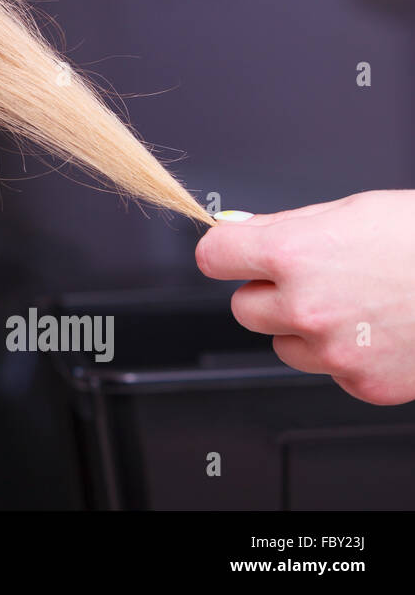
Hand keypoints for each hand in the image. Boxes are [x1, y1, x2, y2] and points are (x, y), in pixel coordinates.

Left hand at [195, 190, 414, 404]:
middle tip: (314, 277)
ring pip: (282, 343)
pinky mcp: (361, 383)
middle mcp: (305, 306)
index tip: (234, 254)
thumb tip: (239, 228)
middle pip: (243, 308)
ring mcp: (333, 351)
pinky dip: (345, 354)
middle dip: (269, 292)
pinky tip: (379, 328)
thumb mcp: (351, 211)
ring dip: (303, 327)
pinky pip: (327, 369)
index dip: (227, 253)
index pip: (214, 258)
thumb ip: (285, 226)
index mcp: (293, 254)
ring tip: (356, 302)